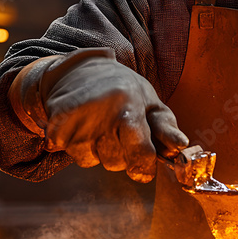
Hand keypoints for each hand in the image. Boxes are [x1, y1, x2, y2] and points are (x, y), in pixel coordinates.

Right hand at [12, 49, 187, 181]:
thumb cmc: (124, 89)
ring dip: (100, 151)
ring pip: (94, 162)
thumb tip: (181, 147)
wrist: (80, 70)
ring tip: (101, 125)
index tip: (143, 168)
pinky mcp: (56, 129)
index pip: (140, 153)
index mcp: (129, 107)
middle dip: (122, 154)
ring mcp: (76, 123)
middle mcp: (101, 115)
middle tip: (119, 130)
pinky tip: (84, 127)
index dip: (143, 167)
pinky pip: (74, 155)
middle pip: (116, 163)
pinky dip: (80, 147)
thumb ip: (167, 128)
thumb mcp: (151, 102)